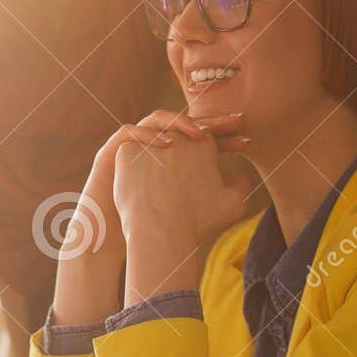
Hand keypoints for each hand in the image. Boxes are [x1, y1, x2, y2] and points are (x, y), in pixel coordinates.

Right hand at [55, 110, 246, 325]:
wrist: (109, 236)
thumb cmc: (147, 223)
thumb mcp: (187, 206)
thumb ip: (212, 192)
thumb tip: (243, 181)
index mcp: (171, 156)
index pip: (200, 138)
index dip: (224, 137)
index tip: (248, 139)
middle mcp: (153, 146)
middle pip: (183, 124)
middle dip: (209, 122)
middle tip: (234, 122)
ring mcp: (132, 146)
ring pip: (155, 120)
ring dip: (178, 123)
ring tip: (199, 134)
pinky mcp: (111, 151)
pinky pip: (126, 132)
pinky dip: (146, 134)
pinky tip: (167, 143)